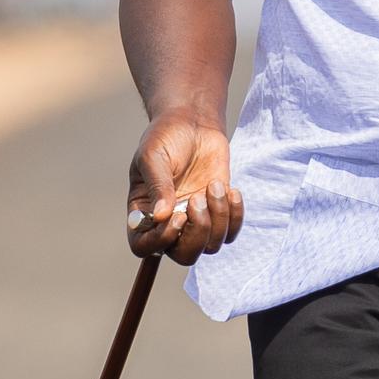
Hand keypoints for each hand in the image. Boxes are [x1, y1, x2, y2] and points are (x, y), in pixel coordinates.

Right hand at [126, 111, 244, 262]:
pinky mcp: (218, 213)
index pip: (143, 246)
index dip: (160, 241)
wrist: (193, 122)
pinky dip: (235, 215)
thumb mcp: (154, 155)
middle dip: (197, 234)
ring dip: (218, 218)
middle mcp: (168, 223)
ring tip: (214, 185)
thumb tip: (160, 217)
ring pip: (210, 246)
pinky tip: (231, 190)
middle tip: (198, 200)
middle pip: (183, 255)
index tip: (178, 216)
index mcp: (143, 212)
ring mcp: (195, 220)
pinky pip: (231, 233)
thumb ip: (158, 185)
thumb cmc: (166, 137)